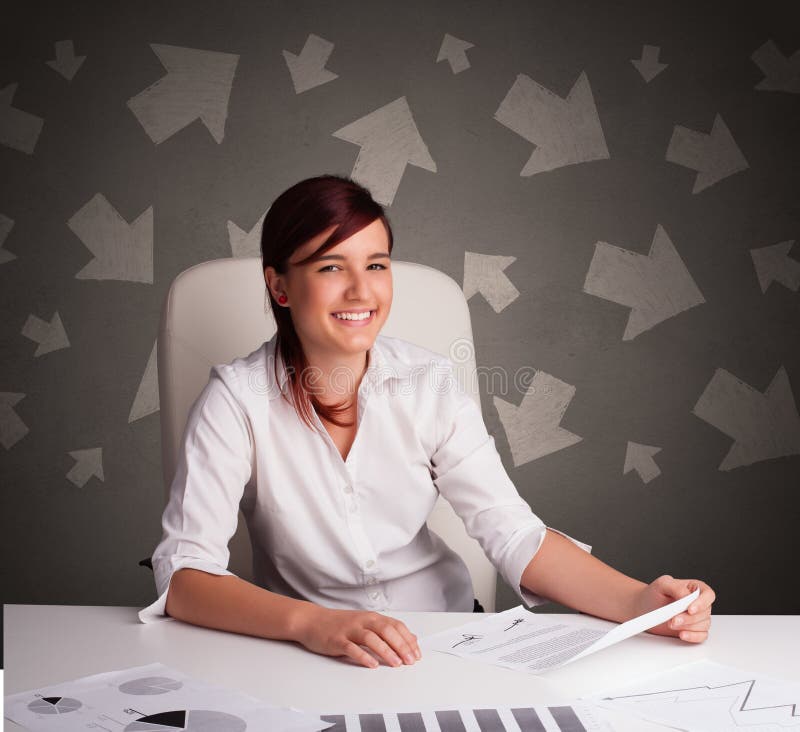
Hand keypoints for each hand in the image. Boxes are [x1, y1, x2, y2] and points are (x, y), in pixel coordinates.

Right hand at [295, 605, 421, 668]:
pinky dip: (363, 656)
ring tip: (396, 663)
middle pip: (386, 631)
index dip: (408, 639)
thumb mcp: (365, 623)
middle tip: (410, 660)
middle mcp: (362, 621)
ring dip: (386, 651)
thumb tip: (409, 637)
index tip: (416, 653)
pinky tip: (371, 664)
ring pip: (371, 638)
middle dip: (401, 646)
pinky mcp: (337, 640)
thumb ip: (386, 629)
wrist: (312, 620)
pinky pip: (352, 648)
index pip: (395, 626)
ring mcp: (350, 630)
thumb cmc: (340, 624)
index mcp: (371, 617)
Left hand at [631, 575, 715, 643]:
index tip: (689, 610)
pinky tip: (682, 634)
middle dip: (688, 618)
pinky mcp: (694, 629)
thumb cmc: (654, 594)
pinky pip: (701, 636)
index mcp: (694, 588)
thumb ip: (676, 587)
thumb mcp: (662, 584)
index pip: (708, 595)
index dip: (701, 603)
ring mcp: (697, 617)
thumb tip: (688, 596)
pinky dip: (693, 636)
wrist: (645, 608)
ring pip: (703, 624)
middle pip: (705, 612)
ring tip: (671, 624)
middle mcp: (698, 603)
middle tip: (673, 619)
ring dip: (687, 626)